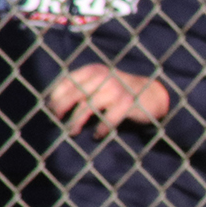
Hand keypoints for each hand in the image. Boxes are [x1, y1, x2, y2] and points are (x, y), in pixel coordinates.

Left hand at [47, 65, 169, 139]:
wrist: (154, 94)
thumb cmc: (120, 93)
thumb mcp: (101, 84)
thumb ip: (82, 90)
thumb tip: (54, 107)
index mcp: (93, 70)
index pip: (67, 81)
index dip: (56, 96)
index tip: (51, 110)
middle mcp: (103, 77)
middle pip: (74, 94)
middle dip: (61, 109)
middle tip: (56, 121)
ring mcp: (116, 89)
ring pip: (87, 107)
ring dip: (76, 122)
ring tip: (72, 132)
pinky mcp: (127, 103)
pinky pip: (107, 119)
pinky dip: (100, 129)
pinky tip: (97, 136)